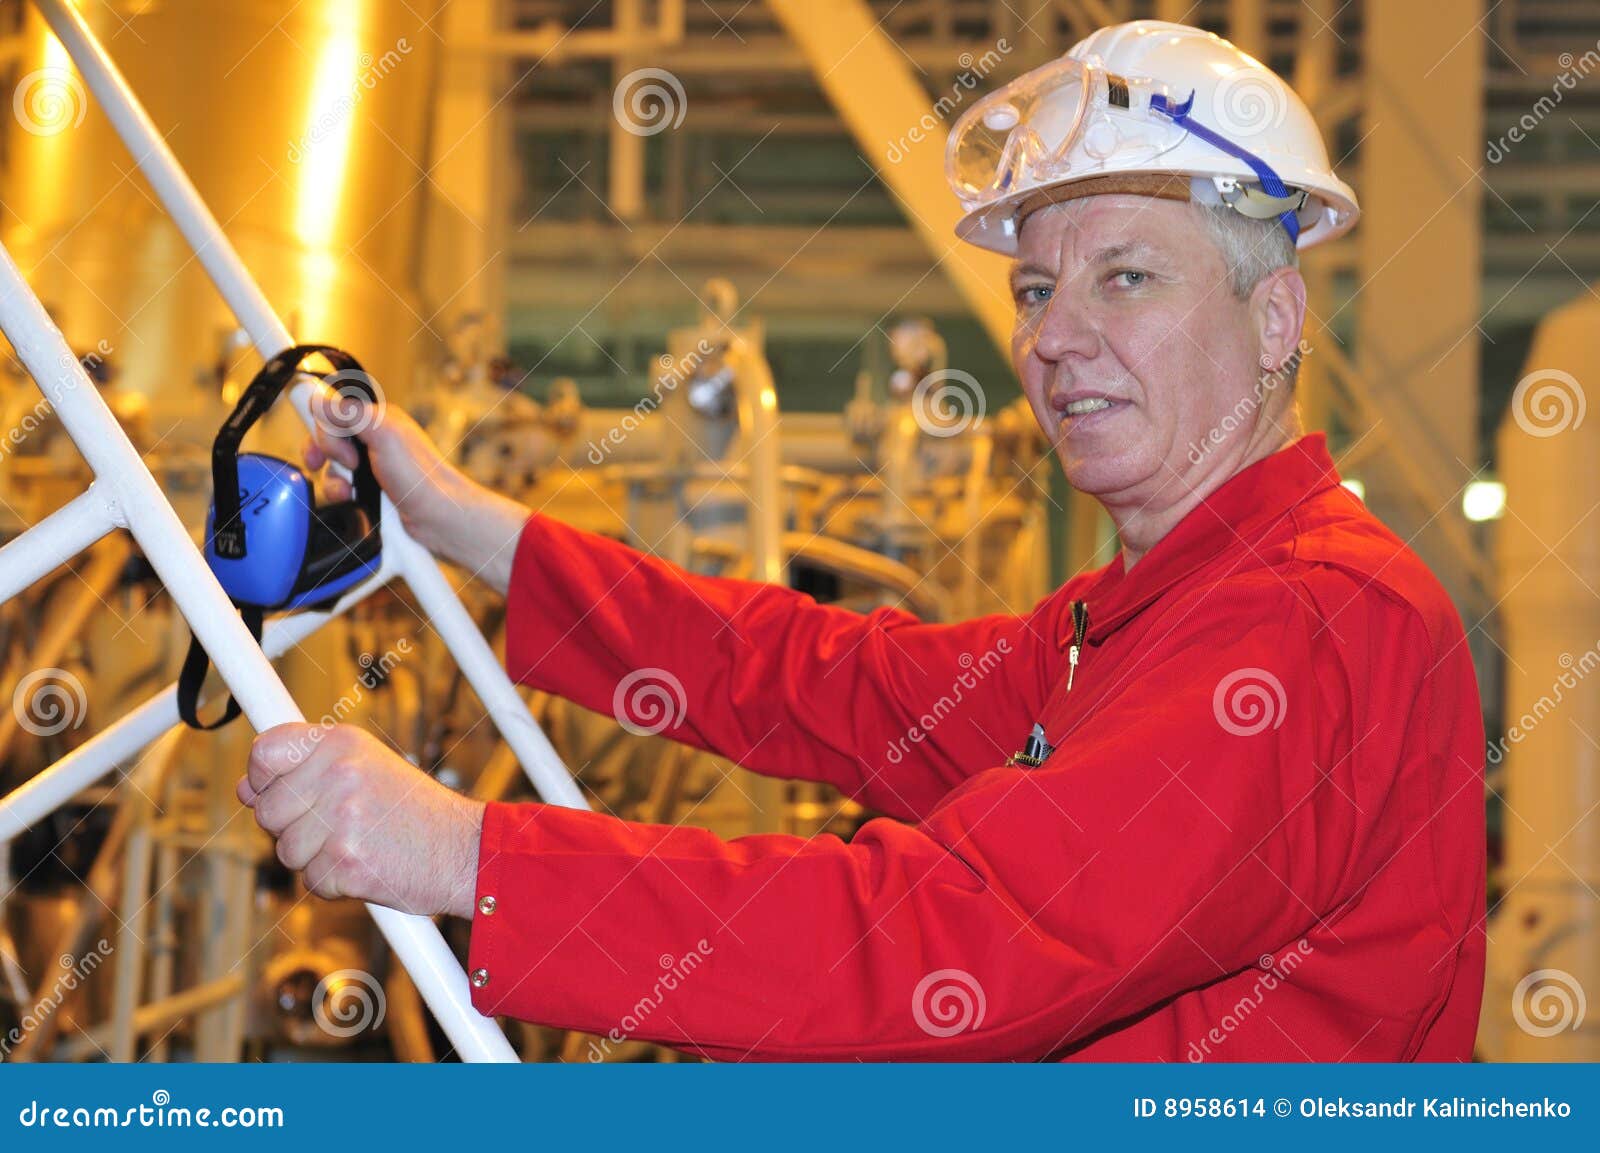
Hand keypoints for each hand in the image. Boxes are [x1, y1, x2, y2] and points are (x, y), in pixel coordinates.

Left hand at [239, 723, 484, 918]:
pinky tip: (366, 866)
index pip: (264, 753)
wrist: (466, 849)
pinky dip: (334, 883)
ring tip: (357, 844)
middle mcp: (339, 772)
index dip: (261, 778)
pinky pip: (310, 881)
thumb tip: (245, 788)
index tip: (275, 790)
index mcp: (342, 742)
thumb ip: (307, 770)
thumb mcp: (367, 767)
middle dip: (292, 827)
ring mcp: (341, 817)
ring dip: (314, 858)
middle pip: (267, 810)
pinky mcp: (345, 860)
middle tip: (338, 825)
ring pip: (285, 850)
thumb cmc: (415, 812)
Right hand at [304, 388, 530, 593]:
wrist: (438, 518)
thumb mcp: (385, 435)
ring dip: (333, 480)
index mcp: (377, 420)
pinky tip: (352, 501)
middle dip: (326, 453)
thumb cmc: (422, 477)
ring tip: (349, 490)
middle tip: (346, 464)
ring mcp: (370, 467)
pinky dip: (340, 496)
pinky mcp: (368, 491)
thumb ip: (351, 414)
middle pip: (326, 439)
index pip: (334, 410)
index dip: (323, 425)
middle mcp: (372, 440)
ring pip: (330, 467)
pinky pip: (340, 489)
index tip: (326, 440)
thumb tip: (320, 399)